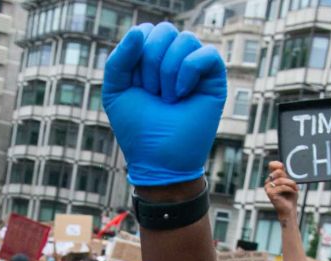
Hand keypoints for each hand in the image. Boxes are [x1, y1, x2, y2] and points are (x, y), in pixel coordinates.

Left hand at [102, 22, 226, 185]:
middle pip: (165, 30)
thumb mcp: (116, 90)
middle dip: (151, 62)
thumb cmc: (138, 129)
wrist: (159, 160)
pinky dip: (189, 72)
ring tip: (168, 99)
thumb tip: (140, 30)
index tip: (136, 86)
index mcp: (150, 58)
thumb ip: (118, 58)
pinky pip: (207, 54)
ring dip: (169, 71)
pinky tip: (182, 94)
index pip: (145, 31)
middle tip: (152, 94)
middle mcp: (174, 58)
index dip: (136, 55)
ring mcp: (195, 67)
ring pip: (185, 39)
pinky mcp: (214, 79)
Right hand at [264, 161, 301, 223]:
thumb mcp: (289, 183)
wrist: (289, 209)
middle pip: (278, 172)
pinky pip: (282, 187)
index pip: (272, 166)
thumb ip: (285, 175)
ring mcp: (268, 188)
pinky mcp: (270, 193)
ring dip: (291, 184)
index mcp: (272, 178)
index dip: (277, 164)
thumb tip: (281, 166)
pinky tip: (293, 192)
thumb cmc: (290, 197)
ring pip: (281, 180)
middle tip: (295, 184)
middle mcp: (268, 182)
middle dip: (289, 178)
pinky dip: (290, 189)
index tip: (283, 166)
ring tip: (295, 189)